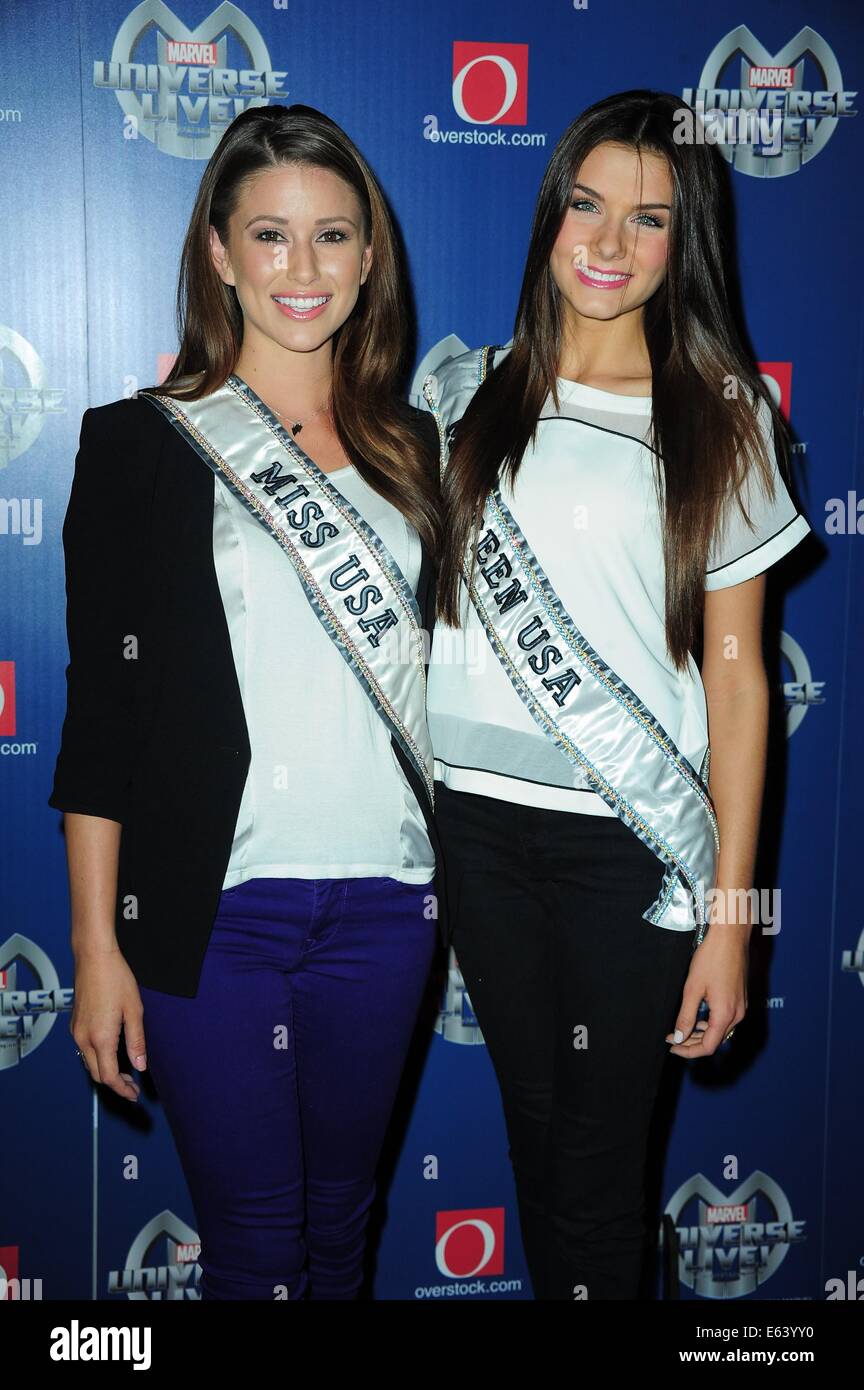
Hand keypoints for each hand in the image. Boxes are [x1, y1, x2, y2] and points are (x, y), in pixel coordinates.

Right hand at [70, 946, 146, 1101]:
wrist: (94, 957)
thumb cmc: (117, 979)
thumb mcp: (134, 1011)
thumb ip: (136, 1041)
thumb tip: (140, 1066)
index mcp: (100, 1038)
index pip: (108, 1076)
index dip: (122, 1089)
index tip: (134, 1095)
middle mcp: (83, 1038)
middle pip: (96, 1074)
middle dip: (115, 1084)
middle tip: (133, 1087)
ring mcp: (76, 1031)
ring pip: (89, 1063)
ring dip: (106, 1071)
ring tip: (126, 1072)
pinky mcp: (74, 1024)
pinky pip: (85, 1050)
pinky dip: (98, 1059)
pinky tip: (113, 1053)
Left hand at [665, 927, 747, 1058]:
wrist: (731, 936)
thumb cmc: (712, 957)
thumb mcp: (693, 988)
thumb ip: (686, 1016)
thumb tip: (679, 1037)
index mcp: (726, 1014)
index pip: (707, 1047)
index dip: (688, 1051)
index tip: (671, 1046)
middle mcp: (738, 1014)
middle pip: (715, 1041)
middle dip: (692, 1043)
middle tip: (672, 1038)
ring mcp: (742, 1006)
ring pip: (721, 1031)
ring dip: (701, 1034)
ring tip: (683, 1029)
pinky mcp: (741, 998)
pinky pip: (727, 1020)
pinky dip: (711, 1023)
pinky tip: (699, 1017)